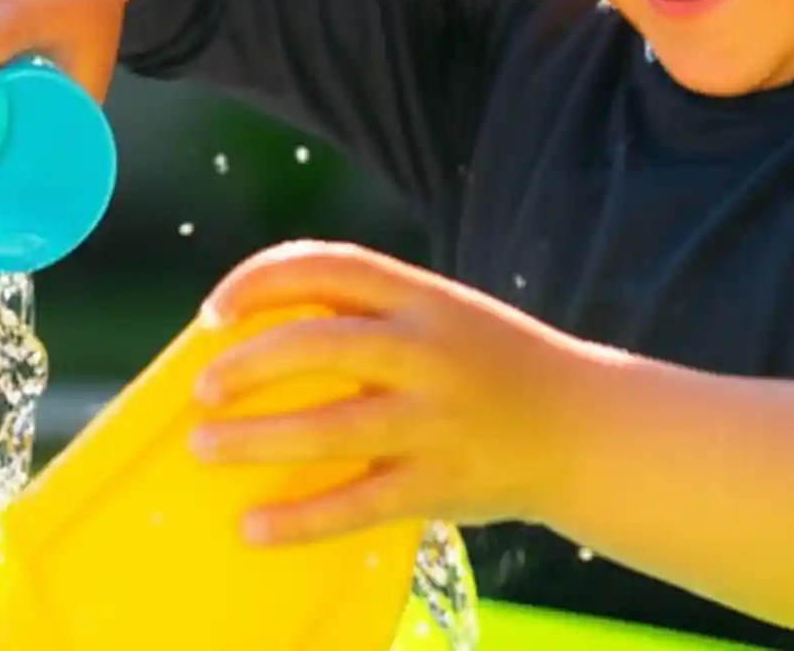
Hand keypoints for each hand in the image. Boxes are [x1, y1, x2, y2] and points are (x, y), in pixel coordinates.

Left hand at [191, 241, 593, 544]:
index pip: (330, 267)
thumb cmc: (496, 368)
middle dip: (248, 366)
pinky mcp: (442, 484)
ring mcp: (437, 421)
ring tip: (204, 449)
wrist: (589, 429)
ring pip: (330, 429)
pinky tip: (252, 527)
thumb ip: (369, 318)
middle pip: (320, 346)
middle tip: (204, 391)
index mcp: (426, 298)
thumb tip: (259, 337)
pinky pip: (358, 505)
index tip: (214, 312)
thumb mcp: (444, 318)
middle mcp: (430, 352)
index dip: (260, 281)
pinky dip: (300, 520)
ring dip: (256, 440)